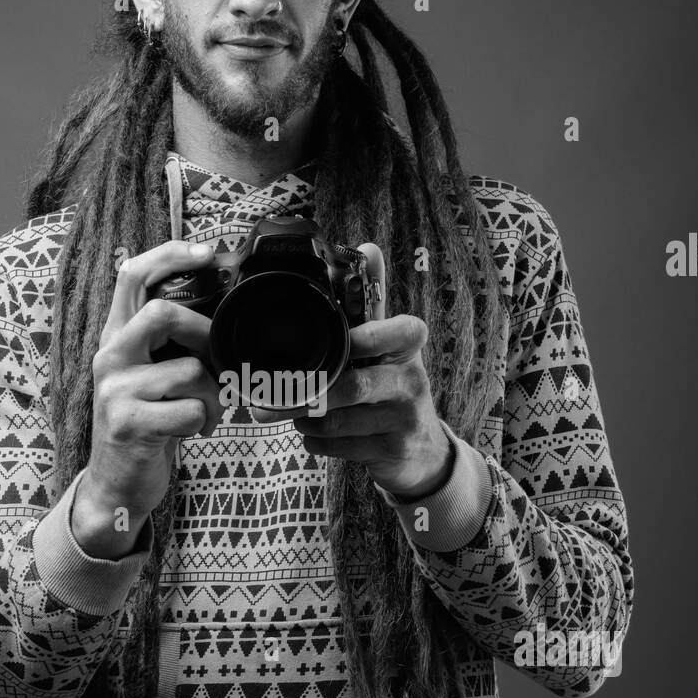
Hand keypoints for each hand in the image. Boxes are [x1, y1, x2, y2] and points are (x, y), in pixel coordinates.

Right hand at [76, 240, 226, 550]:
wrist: (116, 484)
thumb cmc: (147, 423)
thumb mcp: (150, 375)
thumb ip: (169, 343)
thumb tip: (221, 313)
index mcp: (116, 337)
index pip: (132, 275)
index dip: (170, 254)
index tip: (207, 252)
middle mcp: (108, 356)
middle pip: (162, 312)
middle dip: (205, 333)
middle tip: (220, 360)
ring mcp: (114, 390)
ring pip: (190, 370)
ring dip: (214, 395)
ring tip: (206, 412)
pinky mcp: (128, 424)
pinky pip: (190, 411)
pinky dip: (204, 423)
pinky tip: (191, 433)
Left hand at [289, 241, 452, 497]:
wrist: (423, 451)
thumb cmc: (391, 386)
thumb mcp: (387, 345)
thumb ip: (370, 302)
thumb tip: (368, 247)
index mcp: (407, 347)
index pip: (399, 331)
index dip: (368, 335)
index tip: (343, 342)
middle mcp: (411, 380)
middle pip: (353, 385)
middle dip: (309, 390)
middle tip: (274, 390)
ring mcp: (404, 419)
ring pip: (337, 419)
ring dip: (305, 417)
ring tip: (296, 411)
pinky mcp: (392, 451)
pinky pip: (337, 445)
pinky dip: (315, 441)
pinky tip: (314, 434)